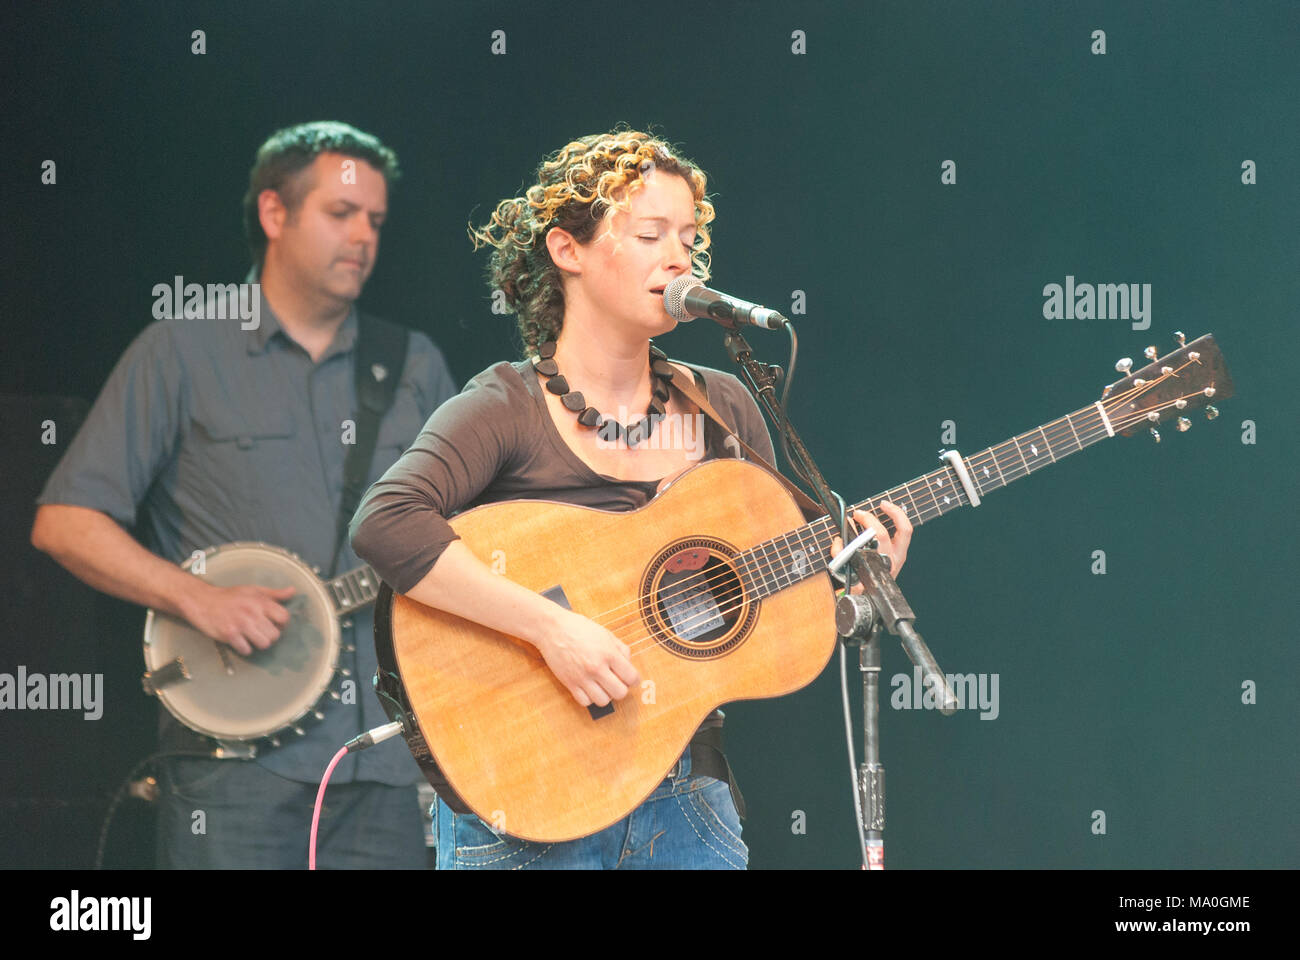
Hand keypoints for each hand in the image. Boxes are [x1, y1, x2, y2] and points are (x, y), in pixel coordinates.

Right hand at [181, 582, 296, 654]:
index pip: (284, 618)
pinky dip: (245, 648)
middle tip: (260, 631)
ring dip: (259, 643)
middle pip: (275, 635)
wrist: (202, 600)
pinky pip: (247, 650)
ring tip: (251, 637)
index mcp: (260, 601)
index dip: (282, 624)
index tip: (274, 624)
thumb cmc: (229, 596)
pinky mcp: (229, 635)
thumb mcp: (253, 590)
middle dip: (270, 635)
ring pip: (264, 644)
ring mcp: (241, 624)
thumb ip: (274, 593)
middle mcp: (252, 612)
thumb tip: (293, 591)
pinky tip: (240, 641)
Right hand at [535, 608, 640, 707]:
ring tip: (602, 685)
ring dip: (605, 695)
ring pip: (603, 701)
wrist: (552, 628)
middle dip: (621, 688)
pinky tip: (589, 688)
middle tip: (616, 682)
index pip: (631, 677)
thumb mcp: (605, 633)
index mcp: (609, 654)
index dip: (634, 679)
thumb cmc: (579, 628)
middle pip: (620, 693)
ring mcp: (582, 677)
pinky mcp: (569, 683)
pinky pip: (585, 702)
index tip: (630, 678)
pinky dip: (589, 698)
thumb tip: (628, 664)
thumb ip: (621, 649)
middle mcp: (597, 667)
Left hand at [830, 501, 913, 585]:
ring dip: (851, 532)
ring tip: (847, 526)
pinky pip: (845, 559)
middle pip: (883, 534)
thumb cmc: (874, 572)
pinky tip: (837, 544)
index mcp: (899, 554)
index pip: (905, 529)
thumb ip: (878, 535)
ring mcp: (876, 571)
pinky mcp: (861, 581)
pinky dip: (837, 548)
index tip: (883, 504)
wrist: (868, 600)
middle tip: (858, 513)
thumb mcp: (884, 553)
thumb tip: (861, 516)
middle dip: (868, 519)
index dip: (896, 513)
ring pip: (864, 545)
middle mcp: (891, 562)